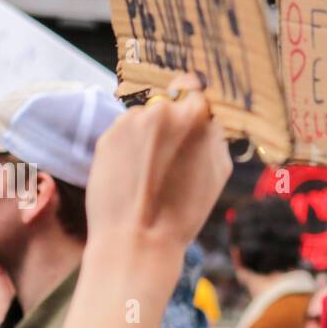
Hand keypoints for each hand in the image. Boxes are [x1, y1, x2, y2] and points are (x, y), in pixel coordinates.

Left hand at [85, 74, 232, 263]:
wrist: (136, 240)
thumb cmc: (183, 212)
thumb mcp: (220, 172)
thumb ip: (216, 137)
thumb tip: (210, 121)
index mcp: (196, 116)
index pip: (195, 88)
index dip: (194, 101)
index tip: (192, 112)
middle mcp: (162, 111)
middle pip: (169, 104)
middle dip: (171, 123)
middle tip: (171, 154)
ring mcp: (130, 122)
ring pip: (144, 117)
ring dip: (148, 133)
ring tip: (149, 169)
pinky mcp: (106, 136)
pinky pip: (123, 132)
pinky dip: (128, 146)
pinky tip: (132, 173)